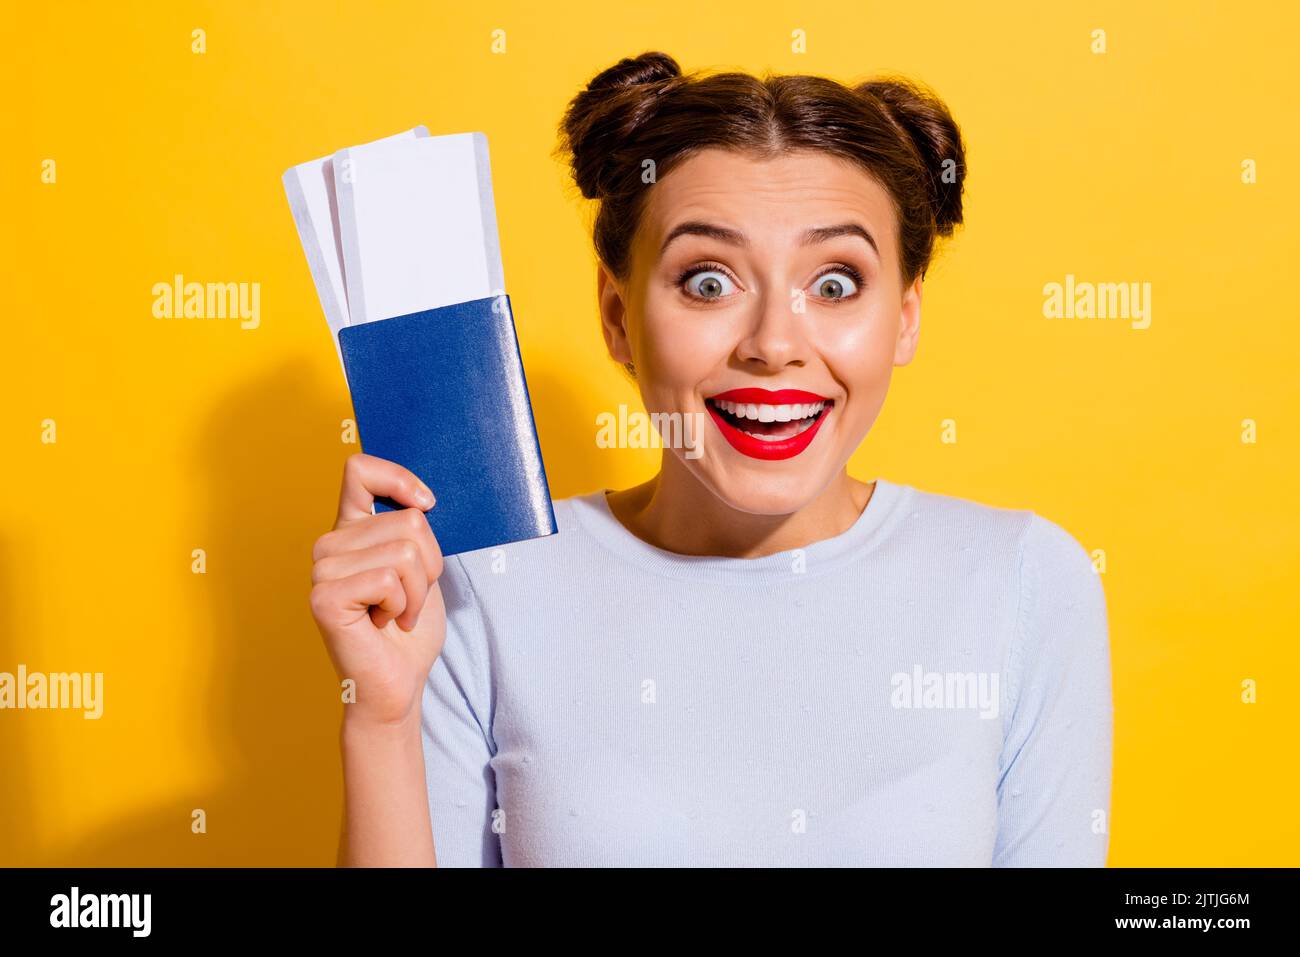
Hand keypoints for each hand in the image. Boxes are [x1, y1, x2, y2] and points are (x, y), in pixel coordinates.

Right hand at [310, 453, 446, 727]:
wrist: (398, 683)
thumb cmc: (410, 628)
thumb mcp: (421, 567)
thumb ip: (413, 529)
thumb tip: (422, 501)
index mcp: (350, 529)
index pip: (360, 470)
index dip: (399, 478)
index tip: (427, 504)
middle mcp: (330, 544)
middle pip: (409, 520)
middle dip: (429, 564)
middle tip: (409, 599)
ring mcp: (321, 570)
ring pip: (405, 551)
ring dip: (418, 591)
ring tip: (397, 613)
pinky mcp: (324, 597)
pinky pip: (388, 579)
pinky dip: (403, 606)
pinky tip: (384, 624)